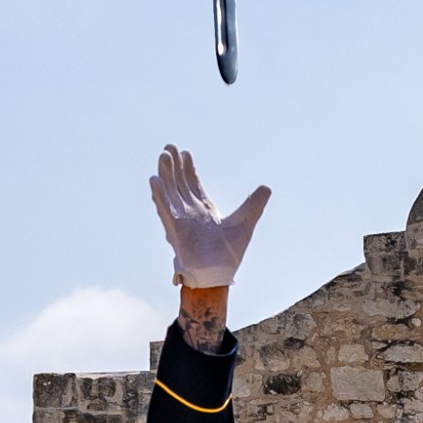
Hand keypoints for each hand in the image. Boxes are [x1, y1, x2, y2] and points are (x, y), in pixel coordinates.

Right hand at [149, 145, 271, 287]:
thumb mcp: (245, 223)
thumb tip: (267, 187)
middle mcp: (190, 213)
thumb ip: (254, 204)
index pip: (193, 184)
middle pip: (179, 184)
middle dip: (175, 166)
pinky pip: (165, 209)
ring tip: (163, 155)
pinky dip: (160, 195)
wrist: (218, 275)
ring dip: (166, 175)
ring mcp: (181, 220)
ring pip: (170, 192)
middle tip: (170, 147)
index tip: (185, 152)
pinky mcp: (175, 229)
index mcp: (205, 210)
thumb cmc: (228, 256)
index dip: (188, 168)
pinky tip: (155, 180)